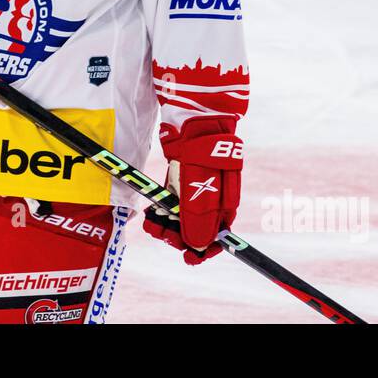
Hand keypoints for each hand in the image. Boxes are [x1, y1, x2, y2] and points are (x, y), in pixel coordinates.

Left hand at [142, 115, 241, 264]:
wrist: (196, 119)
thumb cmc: (204, 152)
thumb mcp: (200, 186)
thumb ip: (198, 216)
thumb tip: (197, 246)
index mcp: (225, 204)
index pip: (217, 236)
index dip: (203, 250)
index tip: (189, 259)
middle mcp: (213, 198)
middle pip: (197, 229)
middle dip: (179, 237)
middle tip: (161, 235)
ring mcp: (197, 188)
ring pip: (182, 216)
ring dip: (167, 225)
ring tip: (152, 225)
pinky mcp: (182, 178)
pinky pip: (173, 201)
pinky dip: (163, 209)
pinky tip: (151, 213)